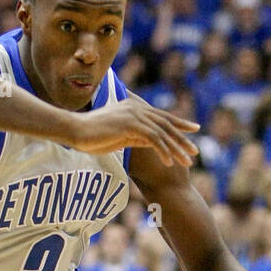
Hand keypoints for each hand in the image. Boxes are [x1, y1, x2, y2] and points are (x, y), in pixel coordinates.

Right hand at [68, 98, 199, 164]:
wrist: (74, 130)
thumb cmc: (91, 135)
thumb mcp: (118, 135)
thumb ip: (135, 135)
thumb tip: (150, 141)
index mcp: (134, 108)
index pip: (162, 116)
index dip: (179, 123)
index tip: (193, 130)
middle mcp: (137, 108)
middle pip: (167, 123)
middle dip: (183, 138)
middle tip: (195, 152)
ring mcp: (134, 115)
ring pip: (163, 132)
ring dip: (176, 148)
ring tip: (187, 162)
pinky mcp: (130, 125)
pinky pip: (152, 139)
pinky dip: (162, 151)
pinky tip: (169, 162)